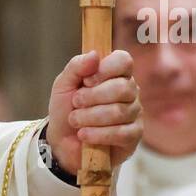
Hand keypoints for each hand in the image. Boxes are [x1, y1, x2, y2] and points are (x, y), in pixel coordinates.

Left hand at [46, 50, 141, 177]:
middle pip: (122, 88)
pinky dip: (98, 134)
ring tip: (75, 121)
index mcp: (115, 73)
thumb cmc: (66, 109)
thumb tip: (94, 54)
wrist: (62, 141)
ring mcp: (134, 113)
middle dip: (92, 97)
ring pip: (119, 112)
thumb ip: (76, 66)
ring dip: (90, 117)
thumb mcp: (63, 84)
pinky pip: (122, 133)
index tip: (86, 81)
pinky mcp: (134, 135)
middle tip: (76, 103)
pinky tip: (84, 135)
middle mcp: (129, 91)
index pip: (124, 61)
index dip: (105, 69)